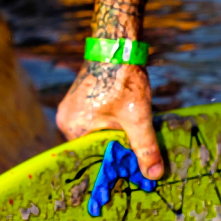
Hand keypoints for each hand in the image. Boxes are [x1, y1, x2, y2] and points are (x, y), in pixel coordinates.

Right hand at [56, 62, 163, 178]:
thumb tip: (154, 175)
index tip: (127, 174)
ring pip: (95, 132)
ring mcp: (73, 107)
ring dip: (113, 137)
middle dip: (113, 151)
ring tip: (132, 142)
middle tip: (135, 161)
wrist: (118, 45)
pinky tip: (126, 125)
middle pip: (93, 145)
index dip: (110, 165)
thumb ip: (145, 147)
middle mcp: (66, 119)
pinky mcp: (82, 97)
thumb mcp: (138, 117)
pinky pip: (95, 119)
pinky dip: (110, 124)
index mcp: (72, 127)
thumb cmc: (124, 80)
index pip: (90, 157)